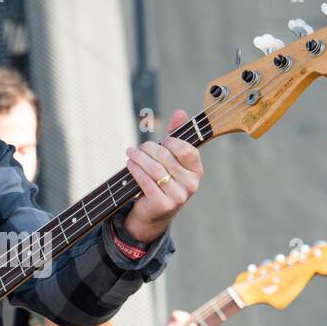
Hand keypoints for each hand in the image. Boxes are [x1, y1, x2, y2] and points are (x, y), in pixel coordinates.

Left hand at [122, 109, 202, 243]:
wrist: (155, 213)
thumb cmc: (164, 180)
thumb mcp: (172, 159)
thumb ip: (177, 135)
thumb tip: (180, 112)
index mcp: (197, 171)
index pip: (186, 149)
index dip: (171, 142)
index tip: (160, 142)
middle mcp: (191, 184)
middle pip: (166, 157)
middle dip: (148, 149)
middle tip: (137, 148)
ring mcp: (178, 196)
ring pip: (155, 168)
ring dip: (138, 157)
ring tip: (130, 153)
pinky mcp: (162, 204)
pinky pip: (146, 181)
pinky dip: (135, 170)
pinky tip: (129, 164)